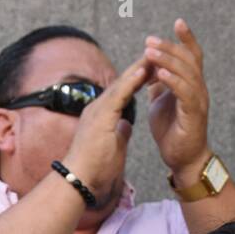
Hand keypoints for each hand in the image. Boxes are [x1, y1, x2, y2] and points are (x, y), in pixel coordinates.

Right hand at [59, 55, 153, 192]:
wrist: (78, 180)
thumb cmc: (94, 169)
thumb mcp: (113, 147)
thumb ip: (120, 133)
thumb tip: (126, 126)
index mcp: (101, 115)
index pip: (122, 92)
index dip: (136, 79)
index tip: (151, 69)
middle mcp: (97, 108)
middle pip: (121, 83)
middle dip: (139, 68)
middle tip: (156, 53)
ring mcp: (97, 110)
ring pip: (120, 84)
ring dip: (137, 69)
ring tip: (154, 55)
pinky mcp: (99, 116)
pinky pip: (118, 94)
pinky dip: (131, 81)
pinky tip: (143, 70)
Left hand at [143, 18, 211, 181]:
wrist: (182, 159)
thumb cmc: (172, 132)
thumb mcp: (161, 103)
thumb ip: (159, 86)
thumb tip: (150, 70)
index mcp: (191, 85)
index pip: (191, 56)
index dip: (186, 39)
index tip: (177, 22)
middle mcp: (198, 89)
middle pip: (188, 60)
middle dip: (169, 47)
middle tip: (149, 40)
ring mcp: (198, 101)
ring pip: (186, 73)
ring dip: (168, 61)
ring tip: (150, 52)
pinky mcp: (194, 115)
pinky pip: (185, 93)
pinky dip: (172, 81)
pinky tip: (159, 74)